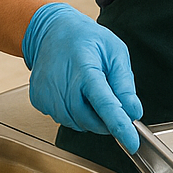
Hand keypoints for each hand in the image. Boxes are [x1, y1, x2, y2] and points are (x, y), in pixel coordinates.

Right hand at [22, 2, 142, 153]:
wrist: (50, 30)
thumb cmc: (84, 38)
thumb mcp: (114, 51)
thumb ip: (124, 83)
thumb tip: (133, 111)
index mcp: (85, 67)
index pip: (104, 103)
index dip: (119, 125)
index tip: (131, 142)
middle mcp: (62, 82)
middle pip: (89, 119)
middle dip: (106, 121)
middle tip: (113, 106)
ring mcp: (47, 93)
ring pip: (76, 123)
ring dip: (89, 117)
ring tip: (90, 91)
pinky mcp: (39, 100)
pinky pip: (63, 119)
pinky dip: (74, 113)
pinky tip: (75, 93)